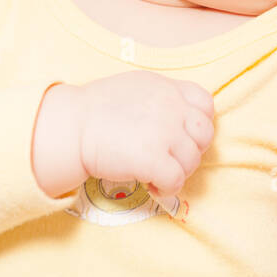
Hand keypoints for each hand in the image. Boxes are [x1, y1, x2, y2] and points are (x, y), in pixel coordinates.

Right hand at [31, 72, 213, 207]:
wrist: (70, 127)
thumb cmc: (96, 111)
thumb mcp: (136, 88)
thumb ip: (162, 99)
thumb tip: (179, 120)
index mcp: (167, 88)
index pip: (206, 103)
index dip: (198, 123)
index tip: (182, 136)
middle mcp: (171, 107)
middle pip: (205, 134)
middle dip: (192, 150)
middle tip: (169, 159)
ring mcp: (164, 132)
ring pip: (192, 161)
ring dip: (177, 171)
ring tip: (155, 174)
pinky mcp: (153, 159)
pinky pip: (177, 180)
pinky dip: (167, 188)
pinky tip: (151, 185)